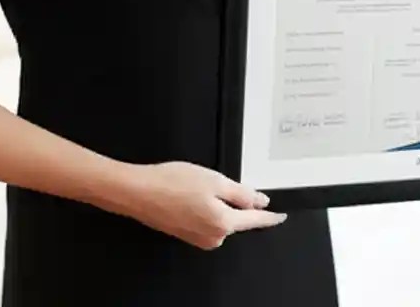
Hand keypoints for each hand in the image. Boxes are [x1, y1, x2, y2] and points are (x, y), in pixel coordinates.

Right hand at [117, 162, 286, 249]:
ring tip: (195, 186)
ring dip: (217, 204)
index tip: (282, 215)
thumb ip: (242, 193)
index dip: (270, 216)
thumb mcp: (214, 181)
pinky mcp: (187, 235)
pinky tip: (188, 195)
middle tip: (213, 181)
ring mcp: (199, 239)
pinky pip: (206, 221)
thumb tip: (261, 202)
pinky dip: (204, 208)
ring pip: (220, 219)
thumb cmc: (173, 183)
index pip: (255, 220)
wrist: (138, 193)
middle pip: (236, 218)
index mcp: (224, 223)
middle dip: (234, 201)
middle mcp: (214, 237)